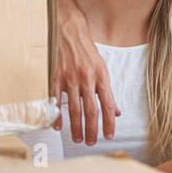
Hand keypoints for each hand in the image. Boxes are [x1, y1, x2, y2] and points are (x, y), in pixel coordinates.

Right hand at [54, 0, 118, 143]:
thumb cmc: (86, 50)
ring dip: (76, 127)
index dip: (109, 123)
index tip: (109, 136)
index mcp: (101, 77)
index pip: (108, 105)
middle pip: (91, 110)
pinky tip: (57, 126)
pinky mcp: (55, 76)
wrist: (68, 28)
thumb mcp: (102, 68)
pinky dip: (57, 114)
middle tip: (90, 143)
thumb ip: (107, 91)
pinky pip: (56, 99)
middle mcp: (87, 79)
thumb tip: (116, 111)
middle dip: (92, 130)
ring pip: (74, 109)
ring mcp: (70, 78)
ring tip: (77, 139)